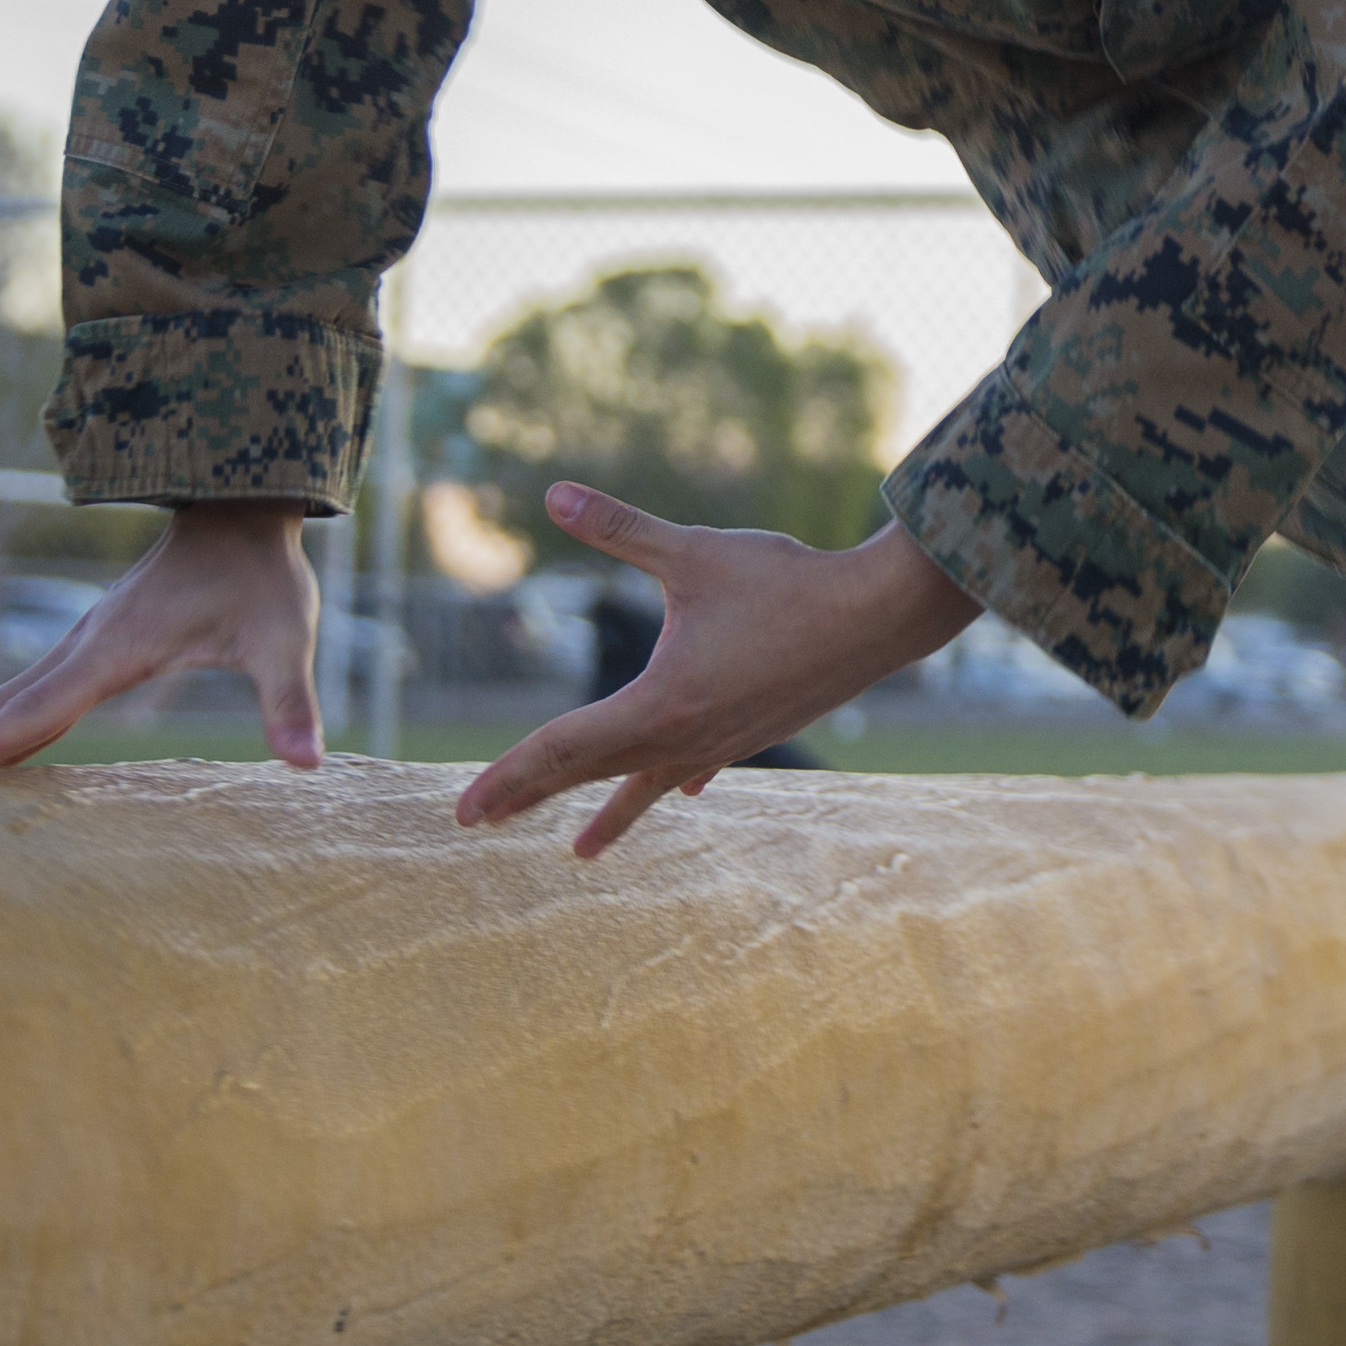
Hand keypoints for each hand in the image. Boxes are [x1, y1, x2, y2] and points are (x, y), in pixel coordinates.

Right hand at [0, 497, 323, 775]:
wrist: (239, 513)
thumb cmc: (261, 575)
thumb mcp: (286, 636)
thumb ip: (290, 701)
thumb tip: (308, 764)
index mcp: (111, 651)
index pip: (34, 710)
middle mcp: (79, 650)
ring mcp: (76, 650)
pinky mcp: (85, 652)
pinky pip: (20, 698)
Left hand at [457, 488, 980, 857]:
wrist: (879, 616)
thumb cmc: (785, 581)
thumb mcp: (693, 552)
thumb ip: (620, 528)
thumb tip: (554, 494)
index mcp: (660, 704)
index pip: (563, 749)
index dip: (508, 776)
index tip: (465, 810)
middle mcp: (686, 738)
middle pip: (592, 772)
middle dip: (532, 795)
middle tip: (477, 821)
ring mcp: (724, 743)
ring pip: (647, 783)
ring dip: (608, 811)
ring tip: (582, 851)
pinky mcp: (755, 731)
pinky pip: (700, 765)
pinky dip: (676, 779)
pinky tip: (684, 789)